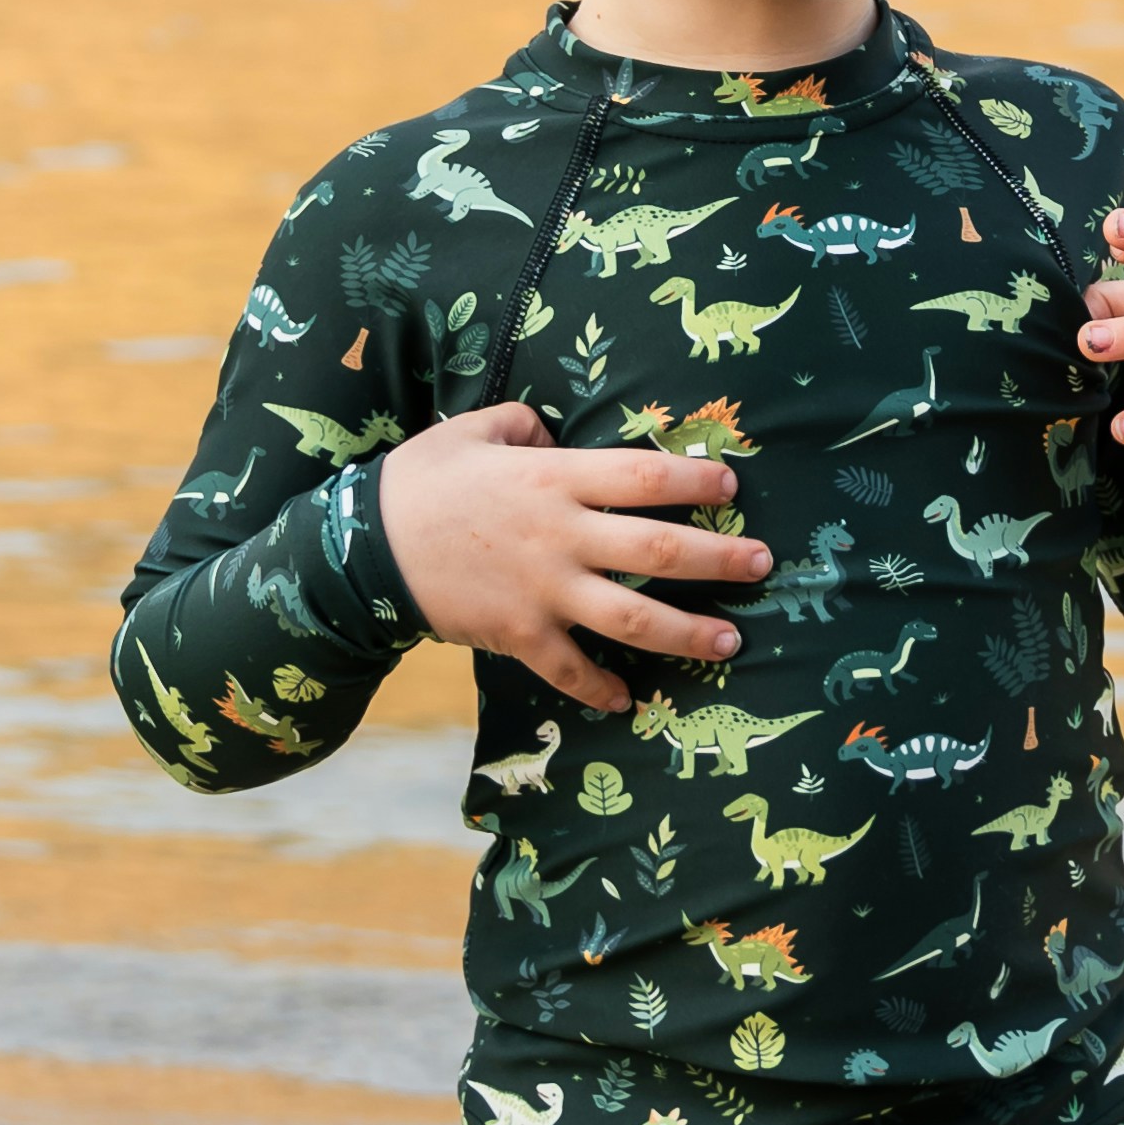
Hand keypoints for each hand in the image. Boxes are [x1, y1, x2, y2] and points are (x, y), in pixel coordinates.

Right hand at [376, 402, 770, 711]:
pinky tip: (629, 700)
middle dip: (719, 559)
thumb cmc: (420, 481)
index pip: (643, 475)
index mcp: (552, 478)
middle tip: (763, 565)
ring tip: (732, 641)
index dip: (694, 478)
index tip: (732, 485)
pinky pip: (569, 670)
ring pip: (633, 618)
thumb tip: (560, 433)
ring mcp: (542, 592)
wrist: (359, 551)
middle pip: (658, 549)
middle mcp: (560, 537)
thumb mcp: (471, 428)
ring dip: (689, 632)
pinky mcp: (518, 635)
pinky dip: (600, 688)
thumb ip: (524, 424)